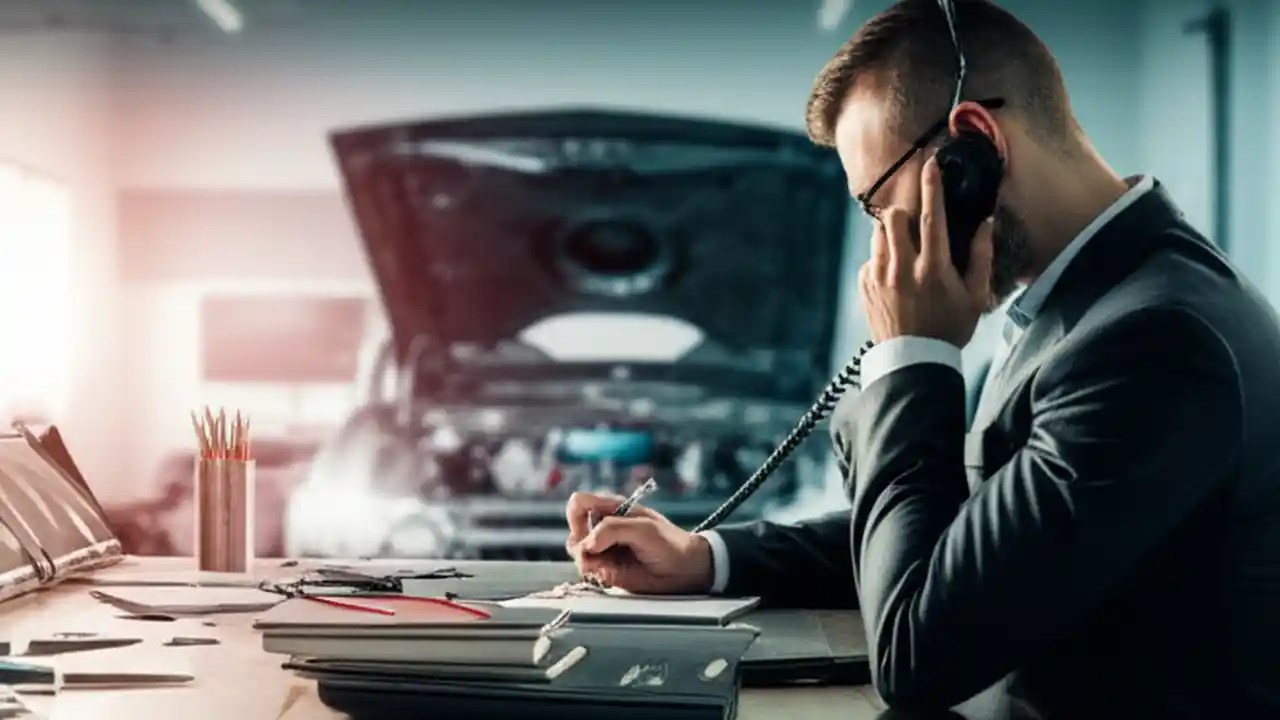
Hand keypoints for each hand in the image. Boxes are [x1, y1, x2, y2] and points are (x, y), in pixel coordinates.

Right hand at [564, 491, 713, 594]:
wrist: (686, 570)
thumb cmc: (669, 543)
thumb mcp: (643, 529)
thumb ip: (612, 530)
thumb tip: (586, 545)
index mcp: (613, 509)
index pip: (579, 503)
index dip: (576, 516)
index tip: (587, 532)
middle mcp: (605, 528)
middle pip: (574, 531)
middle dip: (580, 543)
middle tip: (596, 554)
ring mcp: (605, 550)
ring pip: (577, 552)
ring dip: (585, 561)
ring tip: (605, 567)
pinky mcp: (608, 570)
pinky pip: (588, 570)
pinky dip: (592, 573)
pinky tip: (608, 575)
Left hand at [859, 156, 994, 346]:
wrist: (914, 360)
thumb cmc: (950, 328)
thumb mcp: (975, 296)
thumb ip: (981, 257)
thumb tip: (984, 223)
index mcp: (933, 268)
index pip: (930, 216)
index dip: (931, 186)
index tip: (930, 164)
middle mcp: (902, 268)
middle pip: (894, 217)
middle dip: (904, 211)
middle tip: (914, 222)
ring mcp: (879, 277)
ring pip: (878, 234)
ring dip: (892, 234)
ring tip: (906, 252)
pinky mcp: (864, 286)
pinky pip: (870, 259)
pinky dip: (882, 260)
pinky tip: (895, 278)